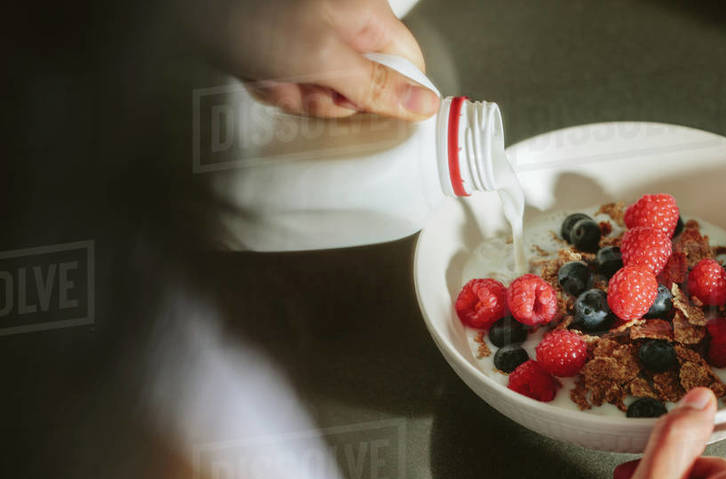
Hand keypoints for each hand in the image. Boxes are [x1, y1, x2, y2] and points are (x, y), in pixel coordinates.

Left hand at [183, 0, 438, 118]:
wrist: (187, 5)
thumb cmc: (253, 12)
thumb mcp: (323, 55)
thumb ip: (377, 85)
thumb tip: (425, 104)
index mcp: (366, 16)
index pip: (408, 66)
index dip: (394, 95)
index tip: (369, 109)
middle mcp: (343, 26)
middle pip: (363, 87)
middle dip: (328, 97)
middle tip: (303, 81)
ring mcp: (312, 38)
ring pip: (324, 92)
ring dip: (294, 93)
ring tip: (270, 71)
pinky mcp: (284, 51)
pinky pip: (294, 87)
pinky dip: (273, 86)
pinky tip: (256, 71)